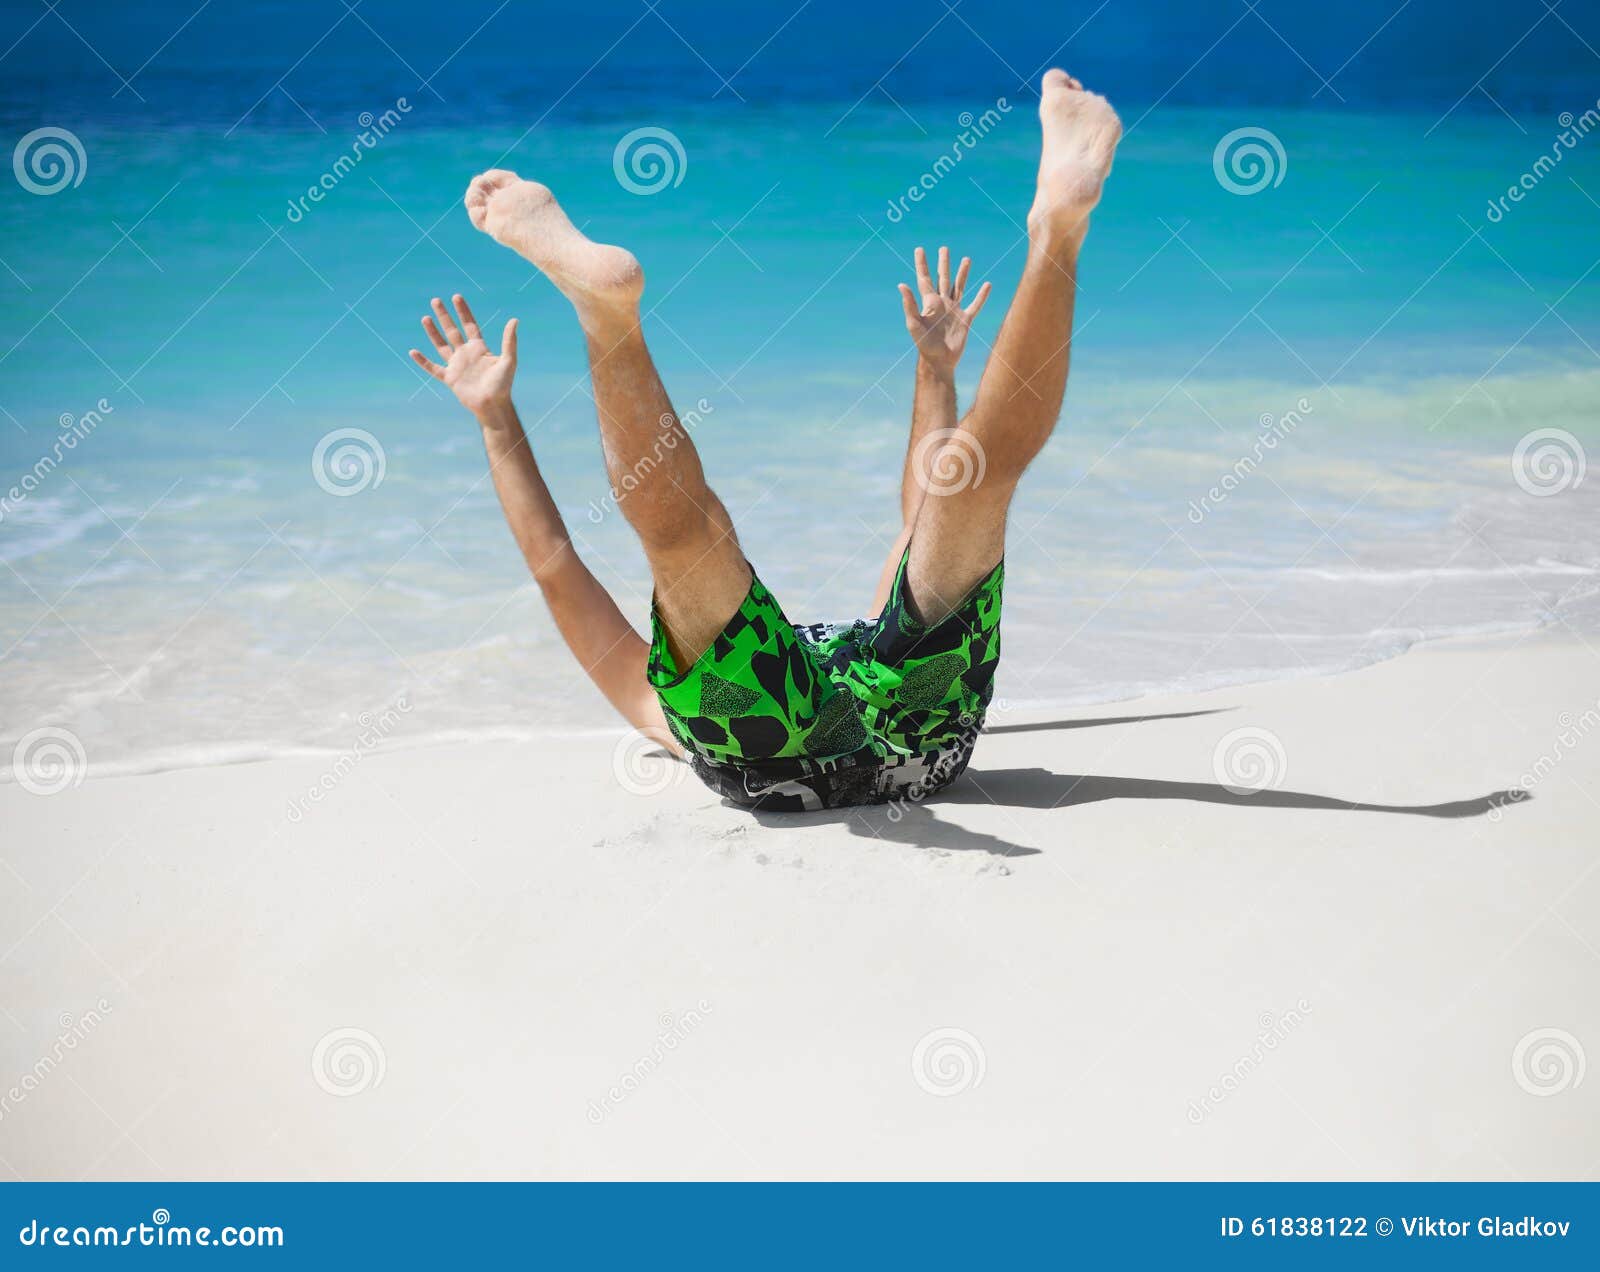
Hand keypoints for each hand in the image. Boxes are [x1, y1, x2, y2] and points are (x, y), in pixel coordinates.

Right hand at [409, 294, 517, 417]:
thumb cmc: (503, 385)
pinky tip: (413, 352)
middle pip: (452, 331)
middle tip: (435, 300)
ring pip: (441, 345)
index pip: (469, 325)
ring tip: (425, 318)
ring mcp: (457, 366)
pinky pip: (433, 368)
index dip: (463, 311)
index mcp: (479, 348)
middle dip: (444, 316)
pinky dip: (423, 361)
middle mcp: (466, 354)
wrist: (493, 405)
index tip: (456, 297)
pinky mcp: (450, 378)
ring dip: (433, 332)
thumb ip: (509, 341)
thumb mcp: (508, 361)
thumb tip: (514, 320)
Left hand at [897, 245, 990, 374]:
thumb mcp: (914, 323)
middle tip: (944, 248)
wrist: (939, 361)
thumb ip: (909, 304)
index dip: (922, 264)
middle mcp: (942, 303)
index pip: (925, 279)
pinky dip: (982, 296)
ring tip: (967, 259)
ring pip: (959, 287)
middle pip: (943, 278)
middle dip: (943, 263)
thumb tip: (901, 284)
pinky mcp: (965, 320)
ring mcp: (954, 310)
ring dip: (963, 273)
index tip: (919, 249)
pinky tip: (987, 285)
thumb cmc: (924, 344)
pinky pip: (975, 305)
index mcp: (929, 303)